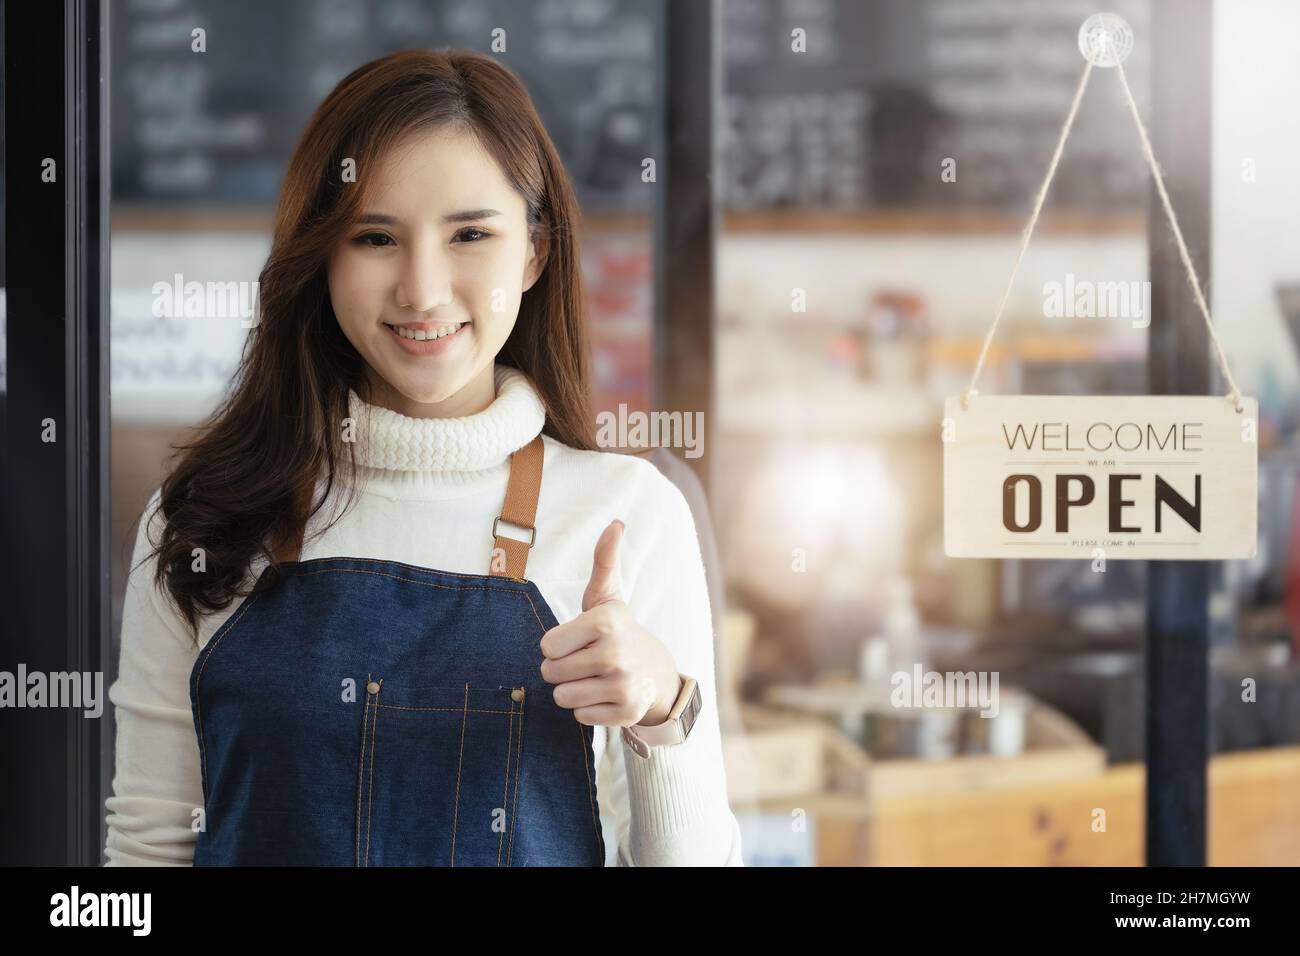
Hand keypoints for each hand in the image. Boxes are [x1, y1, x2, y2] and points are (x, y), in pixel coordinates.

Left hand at [539, 520, 681, 727]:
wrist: (658, 674)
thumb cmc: (620, 632)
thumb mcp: (608, 598)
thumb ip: (604, 561)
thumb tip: (616, 523)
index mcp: (604, 623)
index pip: (547, 647)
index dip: (557, 645)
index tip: (579, 641)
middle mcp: (614, 654)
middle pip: (551, 673)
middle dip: (562, 670)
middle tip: (587, 661)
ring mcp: (623, 686)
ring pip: (563, 698)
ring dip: (573, 691)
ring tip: (595, 679)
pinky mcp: (626, 713)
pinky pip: (580, 717)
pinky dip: (589, 709)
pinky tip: (606, 696)